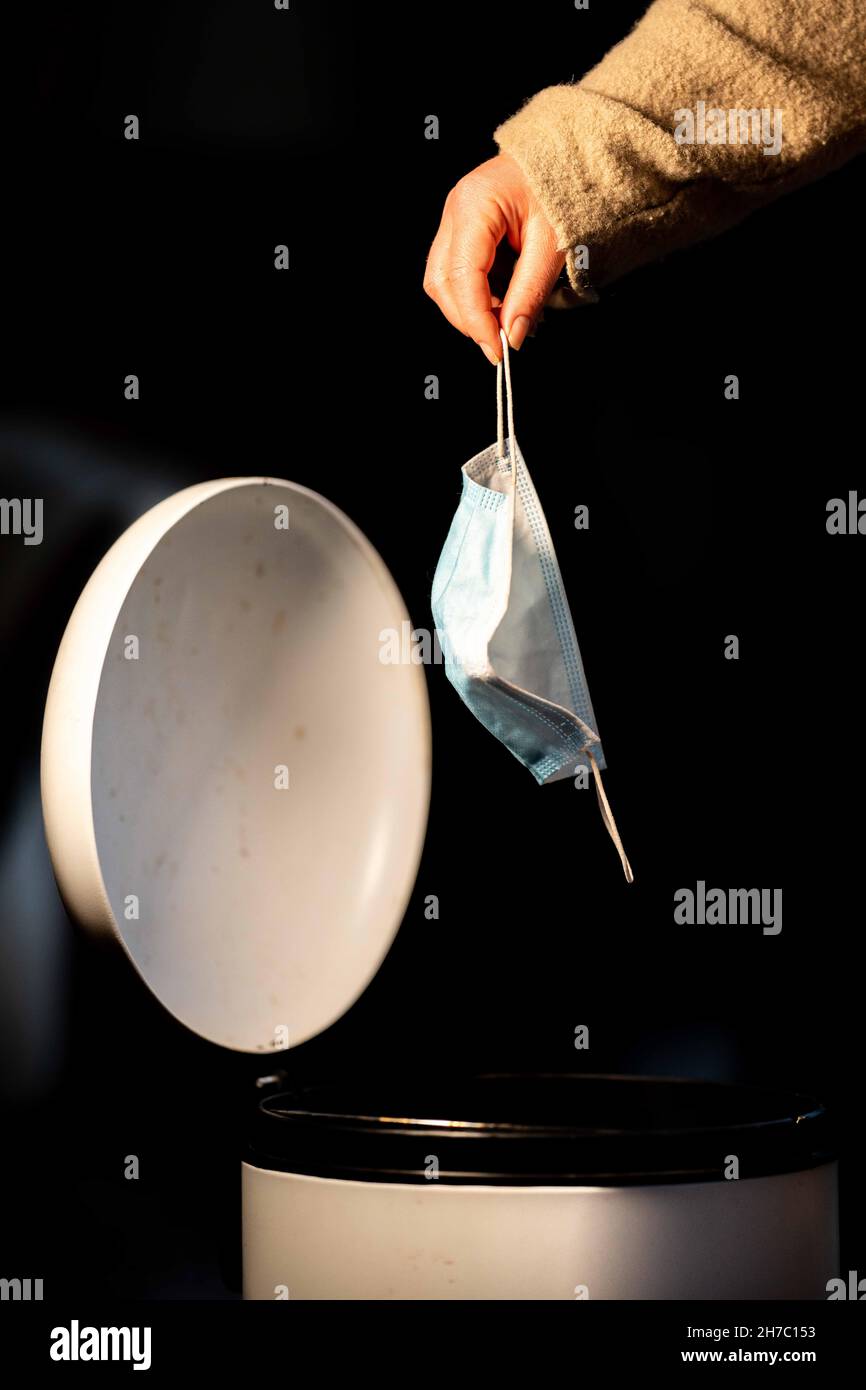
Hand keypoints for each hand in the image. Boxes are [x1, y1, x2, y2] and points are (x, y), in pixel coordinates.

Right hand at [423, 152, 565, 363]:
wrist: (569, 150)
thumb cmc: (564, 185)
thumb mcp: (555, 243)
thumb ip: (530, 292)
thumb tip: (513, 335)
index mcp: (476, 204)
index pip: (462, 277)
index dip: (477, 320)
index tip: (499, 350)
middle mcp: (455, 209)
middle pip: (441, 282)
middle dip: (468, 319)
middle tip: (503, 342)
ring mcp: (454, 217)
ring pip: (443, 280)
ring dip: (470, 309)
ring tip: (508, 321)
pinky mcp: (462, 227)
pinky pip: (457, 271)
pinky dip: (477, 294)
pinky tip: (504, 302)